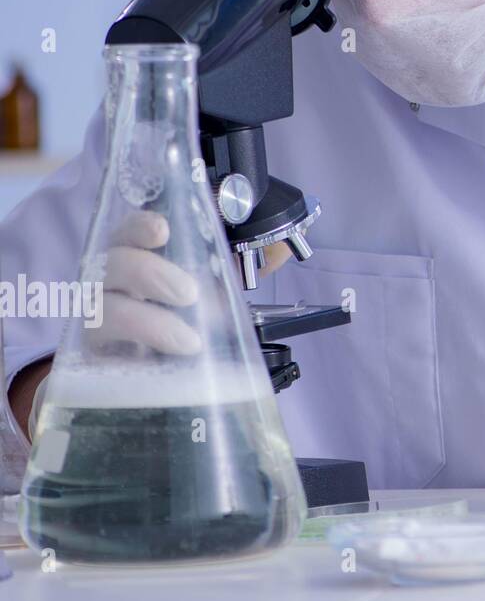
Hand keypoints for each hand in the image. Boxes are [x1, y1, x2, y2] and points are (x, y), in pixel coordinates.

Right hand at [90, 213, 291, 354]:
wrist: (166, 374)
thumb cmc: (188, 321)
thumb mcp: (212, 292)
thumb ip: (228, 273)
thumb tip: (276, 254)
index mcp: (136, 257)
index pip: (126, 231)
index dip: (138, 226)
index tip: (162, 229)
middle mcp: (108, 284)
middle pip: (108, 265)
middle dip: (147, 273)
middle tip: (189, 293)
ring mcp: (96, 321)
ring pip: (100, 311)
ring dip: (146, 322)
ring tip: (188, 341)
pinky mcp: (93, 360)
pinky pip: (99, 355)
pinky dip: (131, 357)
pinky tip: (157, 364)